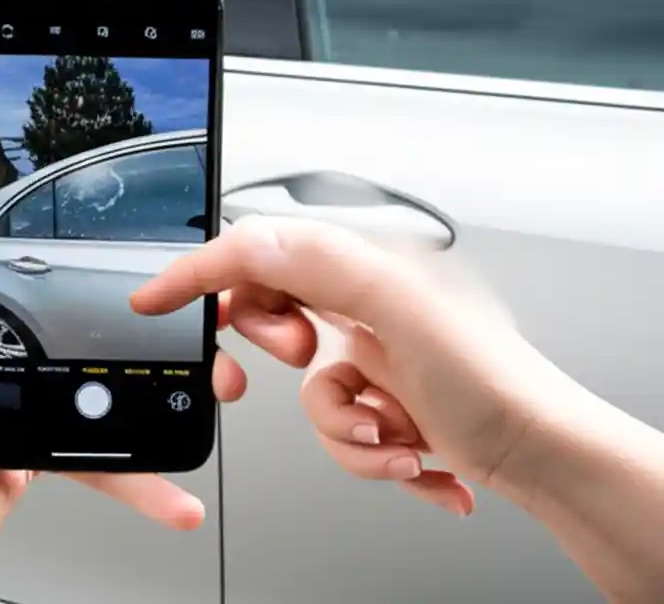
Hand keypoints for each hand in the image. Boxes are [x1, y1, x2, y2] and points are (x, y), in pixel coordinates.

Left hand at [0, 162, 246, 599]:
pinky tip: (164, 489)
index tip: (137, 232)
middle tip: (190, 326)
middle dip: (140, 329)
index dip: (80, 240)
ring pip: (101, 389)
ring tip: (196, 402)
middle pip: (82, 321)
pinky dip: (134, 474)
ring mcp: (17, 398)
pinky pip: (98, 452)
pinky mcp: (34, 445)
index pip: (30, 254)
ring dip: (149, 404)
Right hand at [132, 215, 563, 517]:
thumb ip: (325, 266)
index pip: (261, 249)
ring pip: (302, 388)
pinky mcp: (377, 399)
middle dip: (281, 350)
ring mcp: (369, 353)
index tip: (156, 298)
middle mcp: (362, 302)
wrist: (541, 456)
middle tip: (308, 358)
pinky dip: (363, 451)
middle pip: (271, 310)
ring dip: (341, 426)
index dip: (200, 270)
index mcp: (365, 263)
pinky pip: (333, 425)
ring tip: (388, 434)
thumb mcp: (404, 312)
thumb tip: (251, 239)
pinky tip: (408, 450)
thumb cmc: (496, 383)